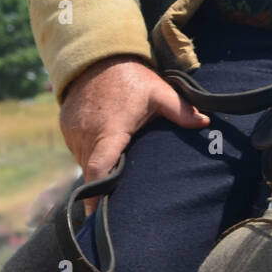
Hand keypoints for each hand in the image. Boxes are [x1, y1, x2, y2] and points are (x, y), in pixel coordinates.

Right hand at [59, 55, 209, 212]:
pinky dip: (88, 153)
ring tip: (113, 171)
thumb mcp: (159, 92)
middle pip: (92, 170)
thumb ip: (180, 110)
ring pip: (83, 161)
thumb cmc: (132, 77)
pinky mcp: (66, 127)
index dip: (97, 194)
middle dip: (102, 185)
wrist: (98, 56)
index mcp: (111, 130)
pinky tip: (103, 149)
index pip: (100, 168)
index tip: (96, 216)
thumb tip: (205, 123)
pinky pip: (77, 148)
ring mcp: (73, 131)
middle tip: (116, 201)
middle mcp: (87, 134)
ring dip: (97, 166)